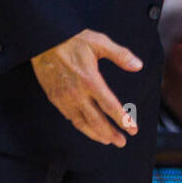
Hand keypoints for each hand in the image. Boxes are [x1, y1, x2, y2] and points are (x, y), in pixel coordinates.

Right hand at [30, 29, 141, 145]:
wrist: (43, 41)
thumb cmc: (72, 40)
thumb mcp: (100, 42)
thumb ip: (120, 55)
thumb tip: (138, 65)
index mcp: (90, 80)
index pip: (110, 106)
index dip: (123, 120)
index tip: (133, 129)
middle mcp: (77, 93)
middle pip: (96, 121)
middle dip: (110, 134)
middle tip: (122, 142)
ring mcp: (64, 98)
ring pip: (81, 123)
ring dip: (95, 134)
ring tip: (107, 140)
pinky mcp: (54, 98)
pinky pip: (69, 117)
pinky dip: (80, 126)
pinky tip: (88, 128)